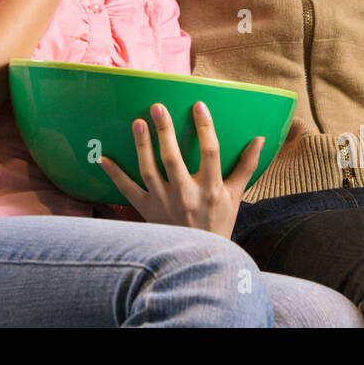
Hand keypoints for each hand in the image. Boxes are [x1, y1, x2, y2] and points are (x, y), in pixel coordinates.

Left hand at [98, 101, 264, 237]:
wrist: (199, 259)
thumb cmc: (219, 222)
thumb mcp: (236, 196)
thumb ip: (246, 166)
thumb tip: (260, 139)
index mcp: (212, 189)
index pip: (210, 153)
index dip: (205, 128)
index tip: (198, 105)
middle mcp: (188, 196)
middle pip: (173, 159)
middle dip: (165, 131)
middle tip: (158, 107)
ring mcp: (165, 203)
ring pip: (149, 171)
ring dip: (142, 146)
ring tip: (138, 123)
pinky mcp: (147, 211)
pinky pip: (128, 191)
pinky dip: (115, 175)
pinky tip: (103, 158)